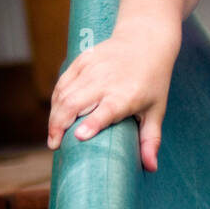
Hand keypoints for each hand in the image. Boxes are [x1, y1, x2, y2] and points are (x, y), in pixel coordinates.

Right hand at [47, 23, 180, 170]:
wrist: (146, 40)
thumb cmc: (153, 80)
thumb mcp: (156, 110)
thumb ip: (151, 139)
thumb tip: (151, 168)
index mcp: (126, 94)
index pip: (106, 110)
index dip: (92, 123)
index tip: (78, 137)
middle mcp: (106, 80)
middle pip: (75, 103)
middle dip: (59, 125)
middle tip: (55, 146)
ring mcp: (92, 68)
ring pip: (63, 94)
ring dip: (54, 116)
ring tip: (53, 135)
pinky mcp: (82, 60)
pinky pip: (62, 83)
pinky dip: (55, 100)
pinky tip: (55, 115)